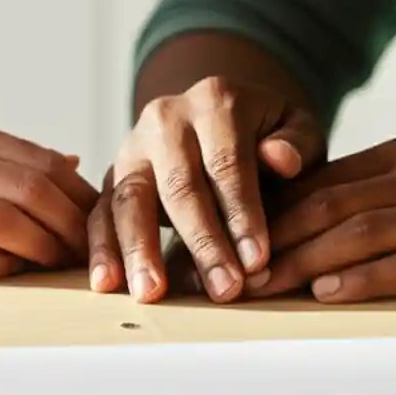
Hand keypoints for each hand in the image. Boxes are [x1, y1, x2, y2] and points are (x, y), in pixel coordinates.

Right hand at [87, 76, 324, 302]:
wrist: (225, 122)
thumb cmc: (269, 136)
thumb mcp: (297, 129)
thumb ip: (296, 144)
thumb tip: (282, 160)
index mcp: (215, 101)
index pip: (227, 164)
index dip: (242, 215)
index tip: (257, 262)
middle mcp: (166, 118)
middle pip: (179, 186)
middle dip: (203, 243)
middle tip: (223, 290)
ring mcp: (132, 147)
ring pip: (130, 198)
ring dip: (141, 250)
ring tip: (153, 293)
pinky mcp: (111, 176)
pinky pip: (99, 212)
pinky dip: (100, 249)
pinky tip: (106, 283)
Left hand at [247, 136, 395, 302]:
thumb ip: (375, 189)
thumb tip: (301, 213)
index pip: (322, 182)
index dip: (269, 212)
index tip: (228, 239)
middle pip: (330, 208)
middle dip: (273, 241)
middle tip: (232, 273)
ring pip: (361, 235)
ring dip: (304, 262)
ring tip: (265, 287)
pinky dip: (365, 278)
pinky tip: (329, 292)